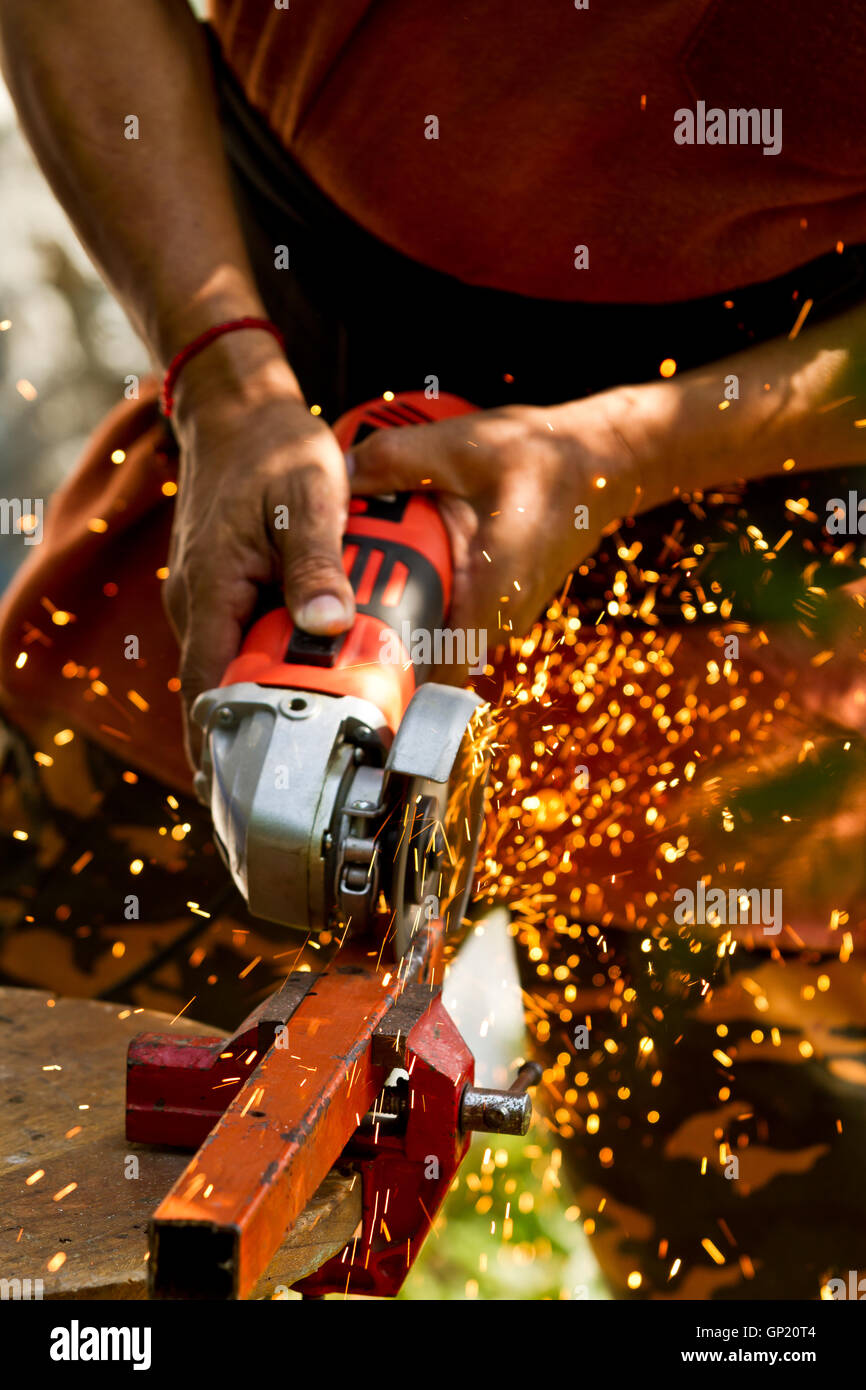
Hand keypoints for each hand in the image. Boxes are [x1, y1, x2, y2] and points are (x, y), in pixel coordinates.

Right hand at [163, 339, 354, 764]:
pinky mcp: (224, 592)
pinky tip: (315, 677)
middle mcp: (198, 603)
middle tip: (304, 774)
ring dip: (271, 699)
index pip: (205, 689)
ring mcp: (208, 599)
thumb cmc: (273, 448)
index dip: (222, 745)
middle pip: (220, 691)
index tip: (244, 791)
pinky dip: (275, 665)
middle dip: (258, 732)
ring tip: (320, 737)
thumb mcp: (310, 497)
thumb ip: (318, 562)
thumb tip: (329, 624)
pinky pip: (245, 643)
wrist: (239, 411)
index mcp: (210, 588)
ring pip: (234, 669)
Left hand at [349, 398, 643, 675]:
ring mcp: (503, 611)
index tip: (346, 661)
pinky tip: (396, 556)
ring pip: (439, 630)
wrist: (603, 460)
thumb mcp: (460, 448)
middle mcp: (500, 617)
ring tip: (357, 575)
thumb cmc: (546, 458)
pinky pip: (453, 608)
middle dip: (380, 633)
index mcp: (492, 596)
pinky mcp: (500, 595)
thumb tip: (338, 473)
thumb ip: (394, 460)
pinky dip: (424, 590)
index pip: (438, 677)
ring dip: (401, 608)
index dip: (391, 680)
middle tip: (333, 605)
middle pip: (427, 654)